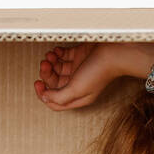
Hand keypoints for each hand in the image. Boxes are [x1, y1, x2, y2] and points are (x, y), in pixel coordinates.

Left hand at [34, 42, 153, 110]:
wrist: (115, 51)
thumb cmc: (100, 71)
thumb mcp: (76, 90)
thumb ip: (58, 97)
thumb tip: (45, 98)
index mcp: (77, 97)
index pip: (55, 102)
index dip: (43, 95)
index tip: (38, 84)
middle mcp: (77, 85)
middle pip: (54, 84)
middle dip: (46, 75)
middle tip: (45, 65)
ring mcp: (78, 70)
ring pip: (56, 70)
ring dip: (50, 63)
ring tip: (50, 56)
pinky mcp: (79, 56)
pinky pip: (63, 57)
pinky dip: (57, 54)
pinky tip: (57, 51)